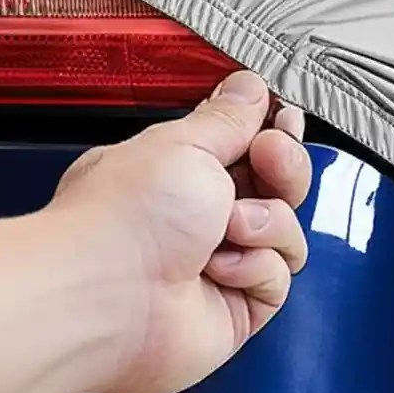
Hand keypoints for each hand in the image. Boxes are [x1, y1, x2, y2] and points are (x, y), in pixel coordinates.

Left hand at [48, 70, 312, 392]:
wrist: (108, 294)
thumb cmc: (126, 216)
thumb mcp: (185, 142)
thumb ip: (228, 117)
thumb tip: (249, 88)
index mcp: (180, 168)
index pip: (246, 143)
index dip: (273, 131)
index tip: (283, 120)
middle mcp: (200, 214)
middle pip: (277, 182)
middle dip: (282, 165)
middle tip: (267, 157)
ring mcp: (219, 260)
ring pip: (285, 229)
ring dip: (265, 221)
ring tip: (228, 226)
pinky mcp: (235, 304)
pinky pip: (277, 276)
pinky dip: (254, 268)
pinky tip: (218, 269)